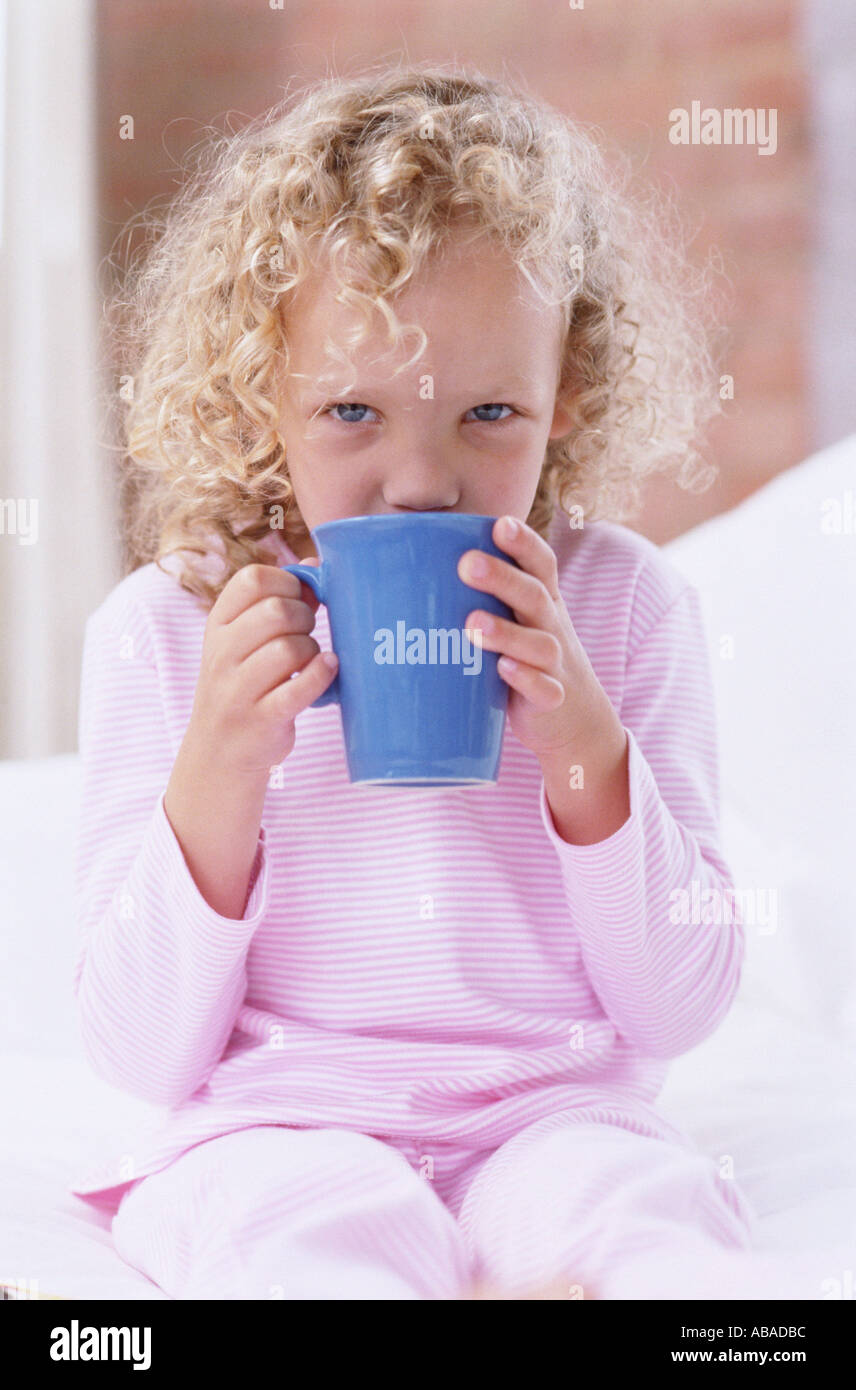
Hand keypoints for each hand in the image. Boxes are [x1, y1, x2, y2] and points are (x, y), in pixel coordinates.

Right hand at [186, 560, 337, 778]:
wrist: (218, 753)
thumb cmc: (242, 686)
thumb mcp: (241, 642)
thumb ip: (274, 604)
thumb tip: (317, 567)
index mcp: (218, 625)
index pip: (253, 579)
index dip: (287, 581)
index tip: (298, 599)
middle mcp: (222, 654)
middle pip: (276, 612)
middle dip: (304, 618)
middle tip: (306, 634)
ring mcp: (238, 689)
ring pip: (289, 649)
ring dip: (312, 651)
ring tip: (309, 661)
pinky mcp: (262, 719)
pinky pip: (299, 689)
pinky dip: (320, 676)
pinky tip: (328, 670)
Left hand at [459, 515, 619, 767]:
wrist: (578, 718)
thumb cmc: (528, 659)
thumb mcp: (516, 623)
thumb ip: (480, 599)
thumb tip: (407, 577)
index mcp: (542, 604)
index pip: (540, 566)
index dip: (525, 544)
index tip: (501, 525)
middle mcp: (551, 627)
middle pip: (535, 596)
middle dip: (504, 578)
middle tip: (468, 564)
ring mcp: (555, 665)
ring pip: (540, 644)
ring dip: (508, 632)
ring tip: (473, 622)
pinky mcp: (552, 700)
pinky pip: (545, 689)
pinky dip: (528, 679)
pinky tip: (505, 669)